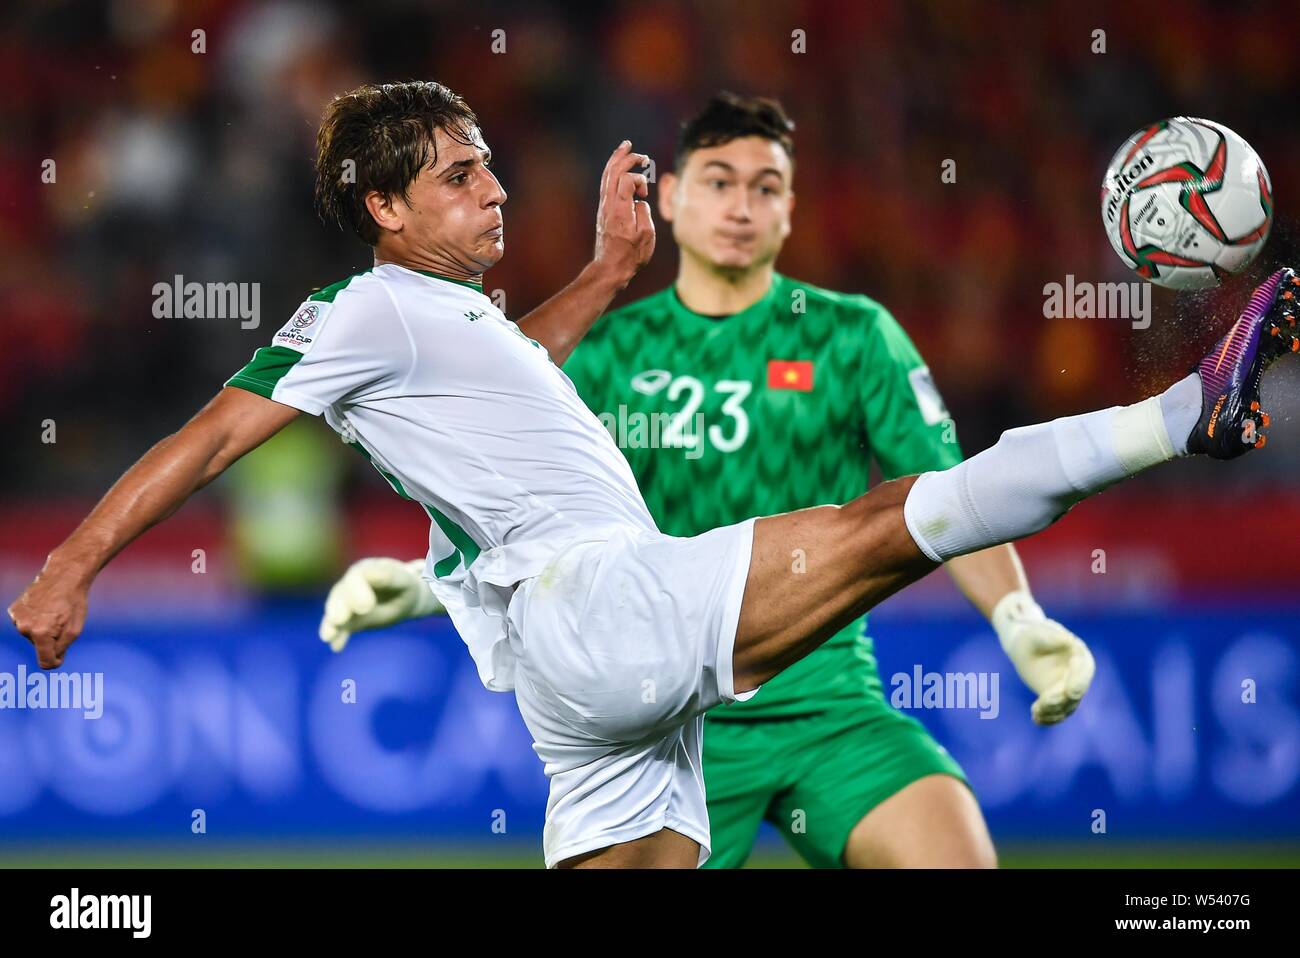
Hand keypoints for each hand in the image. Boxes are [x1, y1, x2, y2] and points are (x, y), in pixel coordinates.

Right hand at [8, 563, 90, 669]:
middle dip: (51, 640)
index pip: (45, 662)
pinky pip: (26, 623)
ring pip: (32, 635)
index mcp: (41, 633)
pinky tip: (43, 608)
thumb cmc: (73, 602)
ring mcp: (17, 618)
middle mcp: (25, 627)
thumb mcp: (75, 629)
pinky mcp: (14, 610)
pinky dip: (35, 620)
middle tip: (62, 621)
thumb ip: (62, 648)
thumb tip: (53, 660)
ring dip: (43, 629)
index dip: (55, 662)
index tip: (61, 657)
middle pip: (39, 647)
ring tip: (54, 612)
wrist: (64, 576)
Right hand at [318, 557, 444, 652]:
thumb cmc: (406, 587)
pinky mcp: (347, 618)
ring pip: (336, 611)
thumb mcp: (404, 581)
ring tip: (328, 636)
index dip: (357, 590)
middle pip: (341, 594)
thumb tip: (374, 574)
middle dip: (340, 608)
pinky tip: (336, 646)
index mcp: (366, 569)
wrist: (404, 598)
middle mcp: (351, 584)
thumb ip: (389, 577)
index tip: (365, 608)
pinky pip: (339, 627)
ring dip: (331, 624)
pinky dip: (337, 636)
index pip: (357, 577)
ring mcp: (346, 601)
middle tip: (340, 621)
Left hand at [591, 140, 654, 288]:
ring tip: (625, 147)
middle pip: (613, 171)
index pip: (626, 179)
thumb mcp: (645, 235)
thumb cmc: (631, 255)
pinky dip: (613, 171)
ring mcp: (604, 207)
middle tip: (641, 154)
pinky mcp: (604, 211)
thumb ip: (643, 212)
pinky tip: (617, 167)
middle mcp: (609, 205)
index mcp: (620, 209)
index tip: (646, 194)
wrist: (611, 268)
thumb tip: (639, 202)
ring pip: (607, 175)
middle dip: (627, 158)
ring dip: (617, 159)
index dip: (639, 180)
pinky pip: (606, 184)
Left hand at [992, 591, 1094, 725]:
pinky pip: (1054, 711)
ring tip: (1036, 711)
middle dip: (1062, 699)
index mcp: (1080, 656)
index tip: (1070, 691)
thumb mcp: (1039, 632)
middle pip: (1075, 693)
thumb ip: (1053, 636)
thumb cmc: (1032, 634)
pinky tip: (1036, 719)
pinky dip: (1046, 718)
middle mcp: (1078, 675)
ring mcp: (1067, 688)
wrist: (1023, 644)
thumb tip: (1069, 641)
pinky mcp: (1054, 697)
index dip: (1078, 682)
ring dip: (1052, 711)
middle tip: (1045, 702)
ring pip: (1065, 706)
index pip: (1084, 672)